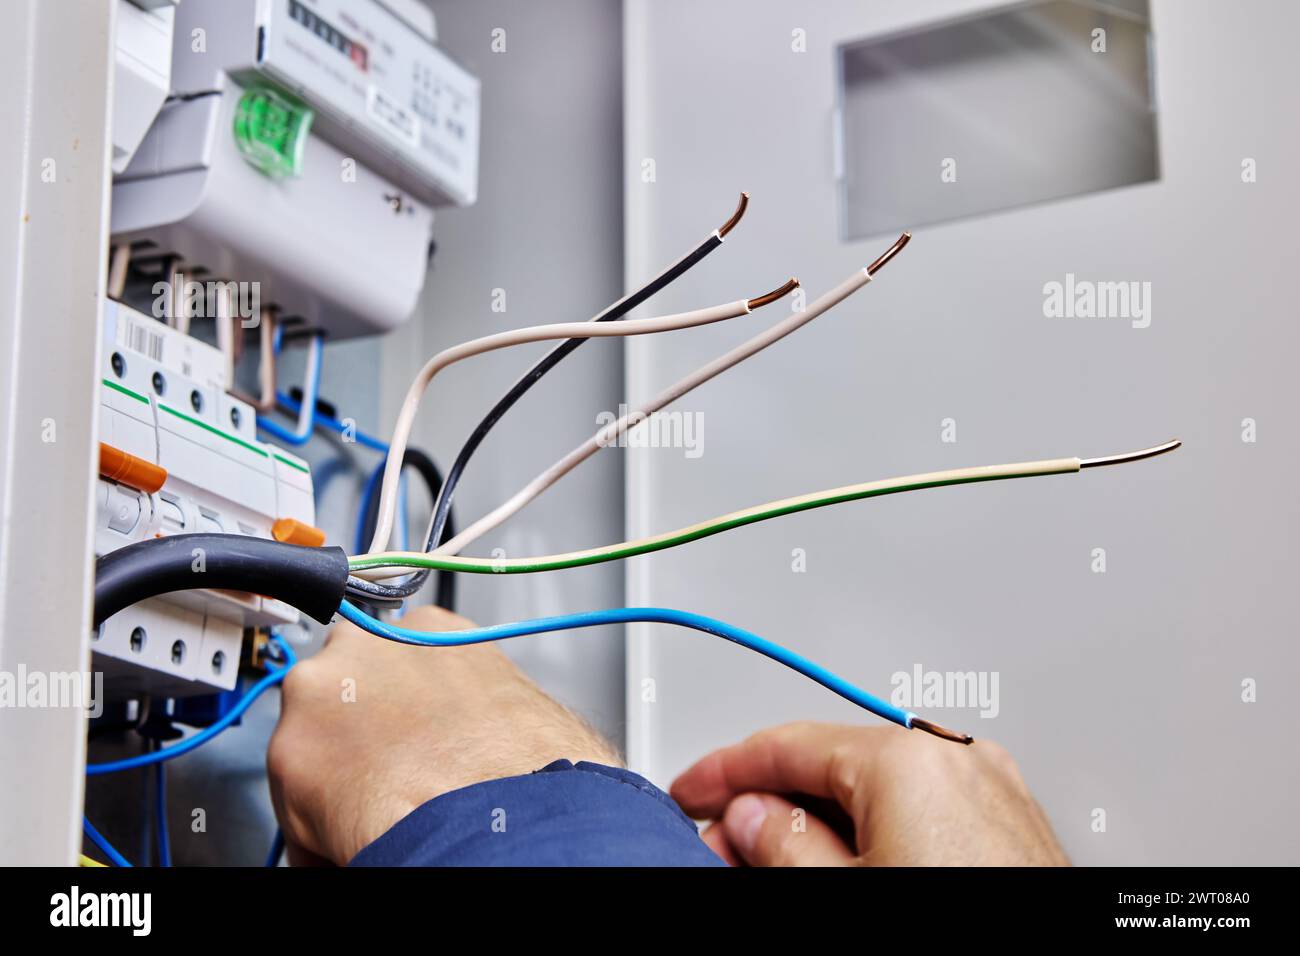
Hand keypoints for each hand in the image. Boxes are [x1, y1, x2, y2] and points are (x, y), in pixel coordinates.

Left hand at [266, 605, 619, 864]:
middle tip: (388, 772)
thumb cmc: (523, 765)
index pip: (393, 660)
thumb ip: (464, 696)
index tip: (402, 731)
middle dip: (355, 731)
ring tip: (376, 807)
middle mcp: (366, 644)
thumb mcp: (510, 701)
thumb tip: (465, 732)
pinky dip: (318, 823)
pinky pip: (294, 799)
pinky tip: (359, 832)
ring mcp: (322, 690)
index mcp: (427, 628)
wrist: (503, 811)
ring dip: (334, 772)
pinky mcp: (291, 751)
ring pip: (311, 737)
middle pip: (342, 688)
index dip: (396, 706)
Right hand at [670, 721, 1067, 865]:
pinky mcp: (1010, 827)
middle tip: (727, 845)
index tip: (694, 791)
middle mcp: (958, 763)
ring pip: (876, 790)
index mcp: (909, 763)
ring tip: (783, 866)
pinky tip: (847, 868)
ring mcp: (992, 792)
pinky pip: (920, 812)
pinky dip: (873, 833)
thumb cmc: (967, 938)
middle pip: (833, 763)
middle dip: (772, 804)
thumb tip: (752, 817)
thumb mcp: (844, 895)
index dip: (725, 769)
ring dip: (820, 823)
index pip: (787, 743)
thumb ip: (784, 847)